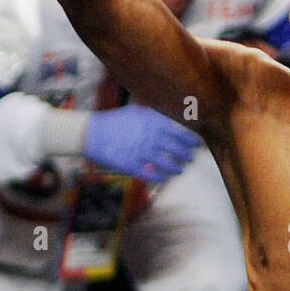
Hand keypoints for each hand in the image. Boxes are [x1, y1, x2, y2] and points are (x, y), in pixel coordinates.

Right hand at [84, 105, 200, 182]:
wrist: (91, 134)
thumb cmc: (115, 122)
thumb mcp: (136, 112)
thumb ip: (154, 115)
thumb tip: (172, 116)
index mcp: (152, 123)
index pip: (180, 133)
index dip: (191, 140)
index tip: (198, 144)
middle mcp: (149, 137)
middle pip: (177, 150)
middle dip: (187, 156)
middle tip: (191, 158)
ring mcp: (141, 152)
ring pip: (167, 164)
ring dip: (176, 168)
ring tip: (180, 169)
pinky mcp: (131, 165)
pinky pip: (152, 175)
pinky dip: (161, 178)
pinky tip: (164, 178)